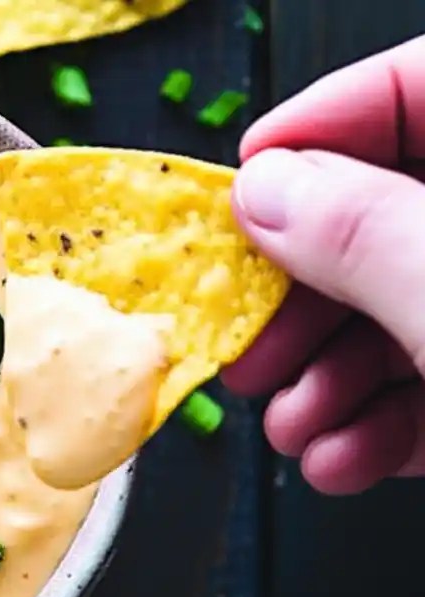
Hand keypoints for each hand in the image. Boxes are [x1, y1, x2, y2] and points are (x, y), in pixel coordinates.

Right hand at [223, 35, 424, 494]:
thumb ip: (361, 231)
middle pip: (391, 214)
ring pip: (407, 309)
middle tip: (242, 342)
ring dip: (329, 380)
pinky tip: (344, 461)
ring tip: (293, 429)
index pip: (419, 86)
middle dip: (304, 296)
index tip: (239, 185)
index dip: (320, 125)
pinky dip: (386, 426)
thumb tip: (263, 190)